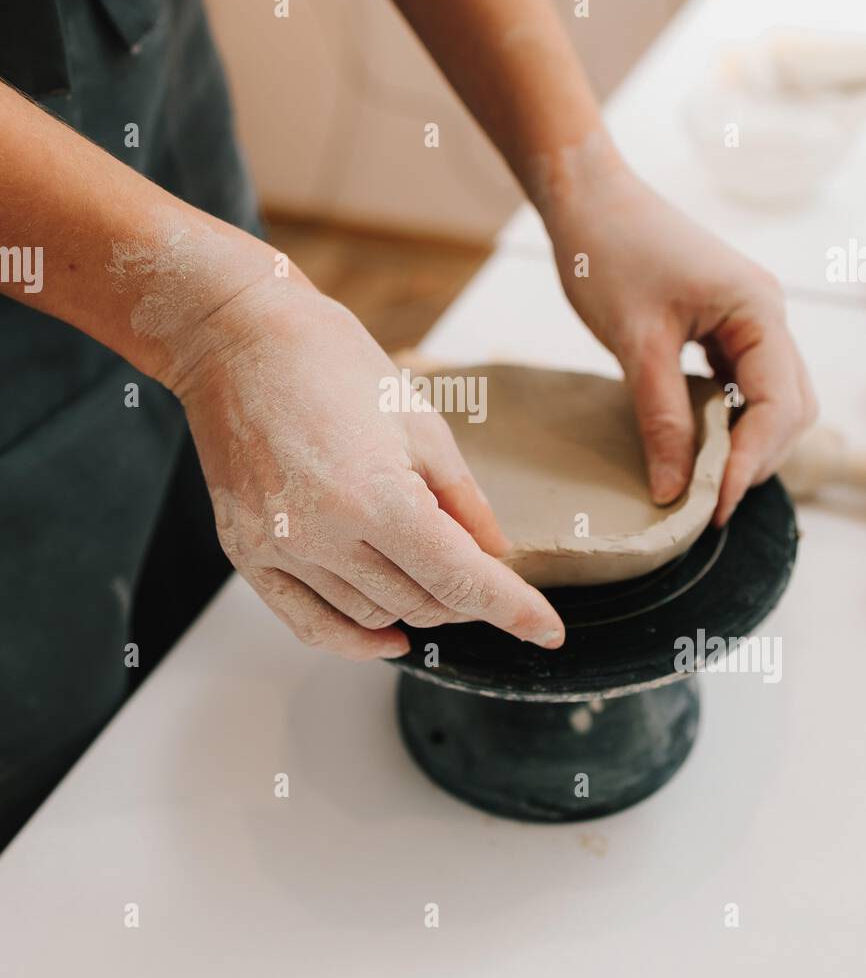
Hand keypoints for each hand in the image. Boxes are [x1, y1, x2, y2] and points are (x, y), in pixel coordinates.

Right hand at [171, 272, 564, 659]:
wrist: (235, 337)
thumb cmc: (327, 360)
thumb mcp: (419, 420)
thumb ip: (463, 499)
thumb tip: (494, 554)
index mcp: (377, 495)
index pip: (462, 579)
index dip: (513, 609)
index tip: (545, 630)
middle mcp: (323, 533)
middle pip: (421, 603)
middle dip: (467, 599)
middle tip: (484, 575)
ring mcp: (279, 548)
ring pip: (371, 617)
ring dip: (415, 608)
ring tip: (430, 576)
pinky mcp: (246, 553)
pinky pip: (308, 624)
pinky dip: (354, 640)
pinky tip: (387, 634)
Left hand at [545, 154, 816, 523]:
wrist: (587, 198)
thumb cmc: (609, 254)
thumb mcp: (635, 343)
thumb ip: (661, 418)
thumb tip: (675, 492)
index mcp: (759, 310)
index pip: (778, 406)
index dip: (750, 463)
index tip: (713, 507)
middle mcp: (767, 314)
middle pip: (790, 408)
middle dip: (755, 458)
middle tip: (706, 503)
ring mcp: (748, 319)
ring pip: (770, 400)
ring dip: (743, 443)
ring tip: (701, 482)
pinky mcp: (724, 325)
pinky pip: (741, 385)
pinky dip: (725, 420)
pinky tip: (695, 443)